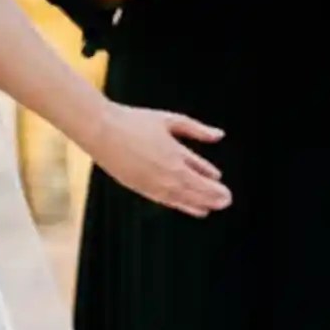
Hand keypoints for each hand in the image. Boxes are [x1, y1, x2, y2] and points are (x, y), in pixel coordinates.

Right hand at [87, 103, 231, 217]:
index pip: (200, 170)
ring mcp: (154, 184)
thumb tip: (220, 135)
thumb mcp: (170, 120)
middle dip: (213, 196)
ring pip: (183, 199)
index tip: (219, 179)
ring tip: (212, 209)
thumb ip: (197, 129)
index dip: (211, 177)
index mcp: (175, 154)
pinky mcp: (141, 189)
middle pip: (196, 189)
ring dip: (200, 204)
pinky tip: (192, 208)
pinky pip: (168, 201)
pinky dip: (183, 205)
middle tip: (227, 200)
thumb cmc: (135, 121)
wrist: (102, 131)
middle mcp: (167, 173)